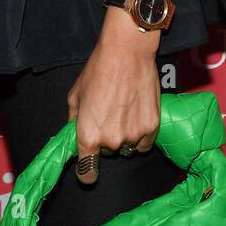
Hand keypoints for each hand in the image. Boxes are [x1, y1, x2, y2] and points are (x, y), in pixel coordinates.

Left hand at [66, 8, 161, 185]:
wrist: (127, 52)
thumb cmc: (99, 70)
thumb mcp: (75, 95)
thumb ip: (73, 120)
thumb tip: (75, 132)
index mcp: (88, 135)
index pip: (87, 172)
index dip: (87, 173)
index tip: (88, 170)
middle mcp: (111, 141)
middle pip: (107, 153)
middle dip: (106, 139)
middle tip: (108, 114)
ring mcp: (133, 136)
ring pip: (127, 148)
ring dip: (124, 136)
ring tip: (123, 110)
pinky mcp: (152, 129)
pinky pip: (144, 143)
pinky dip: (141, 134)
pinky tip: (136, 114)